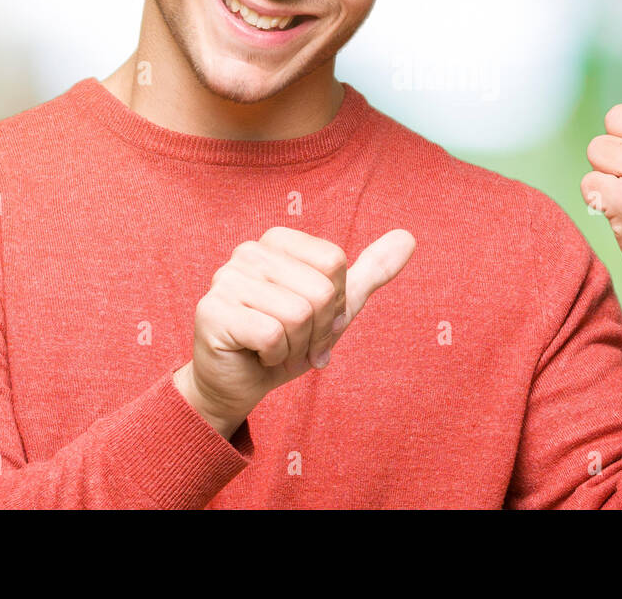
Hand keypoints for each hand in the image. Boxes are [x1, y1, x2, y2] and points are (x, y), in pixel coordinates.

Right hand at [175, 226, 415, 438]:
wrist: (241, 384)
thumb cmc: (288, 340)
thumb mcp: (336, 306)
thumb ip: (371, 270)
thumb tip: (409, 238)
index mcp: (277, 241)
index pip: (334, 263)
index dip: (334, 301)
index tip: (313, 318)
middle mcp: (248, 252)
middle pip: (320, 290)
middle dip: (317, 329)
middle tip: (294, 341)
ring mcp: (226, 279)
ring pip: (298, 314)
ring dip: (295, 346)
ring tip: (275, 348)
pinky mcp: (212, 311)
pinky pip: (271, 335)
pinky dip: (274, 357)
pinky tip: (257, 355)